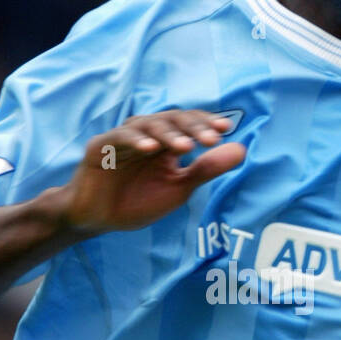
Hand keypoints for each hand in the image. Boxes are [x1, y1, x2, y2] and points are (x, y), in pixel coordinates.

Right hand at [57, 109, 244, 234]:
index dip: (206, 123)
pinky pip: (118, 138)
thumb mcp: (179, 188)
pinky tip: (151, 148)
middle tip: (212, 139)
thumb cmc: (137, 202)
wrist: (98, 220)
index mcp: (165, 142)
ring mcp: (121, 138)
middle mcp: (145, 134)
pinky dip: (135, 141)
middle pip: (171, 119)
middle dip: (192, 127)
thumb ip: (206, 169)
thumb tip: (241, 149)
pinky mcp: (100, 148)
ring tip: (186, 146)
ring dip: (168, 133)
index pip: (188, 123)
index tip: (226, 130)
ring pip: (146, 124)